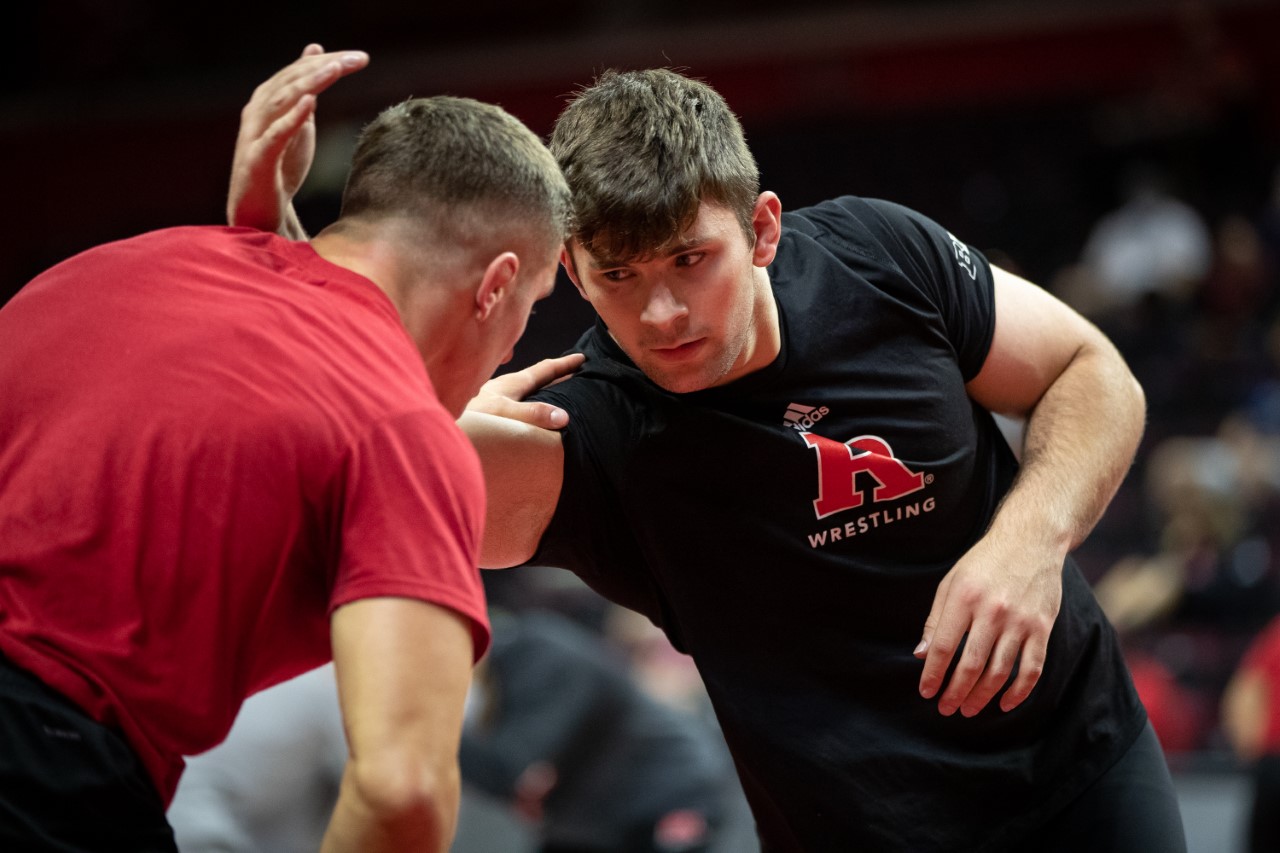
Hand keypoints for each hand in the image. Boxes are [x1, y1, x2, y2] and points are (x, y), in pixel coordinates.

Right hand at [228, 44, 368, 235]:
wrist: (259, 214)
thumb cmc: (280, 167)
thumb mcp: (299, 123)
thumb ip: (306, 90)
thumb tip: (317, 53)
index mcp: (269, 101)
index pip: (299, 72)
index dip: (328, 61)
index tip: (361, 58)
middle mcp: (258, 112)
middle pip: (292, 80)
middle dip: (325, 66)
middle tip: (357, 59)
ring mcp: (254, 135)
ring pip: (281, 100)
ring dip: (309, 82)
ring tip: (335, 68)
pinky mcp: (256, 161)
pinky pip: (274, 136)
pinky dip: (291, 117)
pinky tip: (310, 102)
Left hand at [466, 353, 584, 429]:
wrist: (431, 427)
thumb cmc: (466, 419)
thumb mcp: (503, 414)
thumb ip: (533, 415)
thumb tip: (563, 416)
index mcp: (510, 384)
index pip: (544, 370)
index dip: (564, 364)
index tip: (582, 357)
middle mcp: (502, 389)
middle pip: (535, 379)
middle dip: (555, 376)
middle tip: (575, 373)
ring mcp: (492, 401)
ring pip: (523, 392)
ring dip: (540, 392)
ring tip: (554, 395)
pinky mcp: (484, 414)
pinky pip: (513, 406)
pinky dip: (526, 406)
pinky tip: (523, 417)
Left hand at [915, 531, 1061, 715]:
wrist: (1031, 541)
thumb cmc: (984, 562)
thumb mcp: (951, 582)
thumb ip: (936, 620)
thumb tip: (921, 655)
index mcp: (964, 598)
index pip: (943, 647)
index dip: (933, 674)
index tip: (926, 692)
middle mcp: (993, 611)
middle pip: (971, 664)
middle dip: (956, 692)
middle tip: (946, 709)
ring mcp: (1021, 621)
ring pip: (1000, 672)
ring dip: (982, 697)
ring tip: (968, 709)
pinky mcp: (1043, 627)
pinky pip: (1032, 668)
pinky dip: (1019, 692)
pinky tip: (1004, 704)